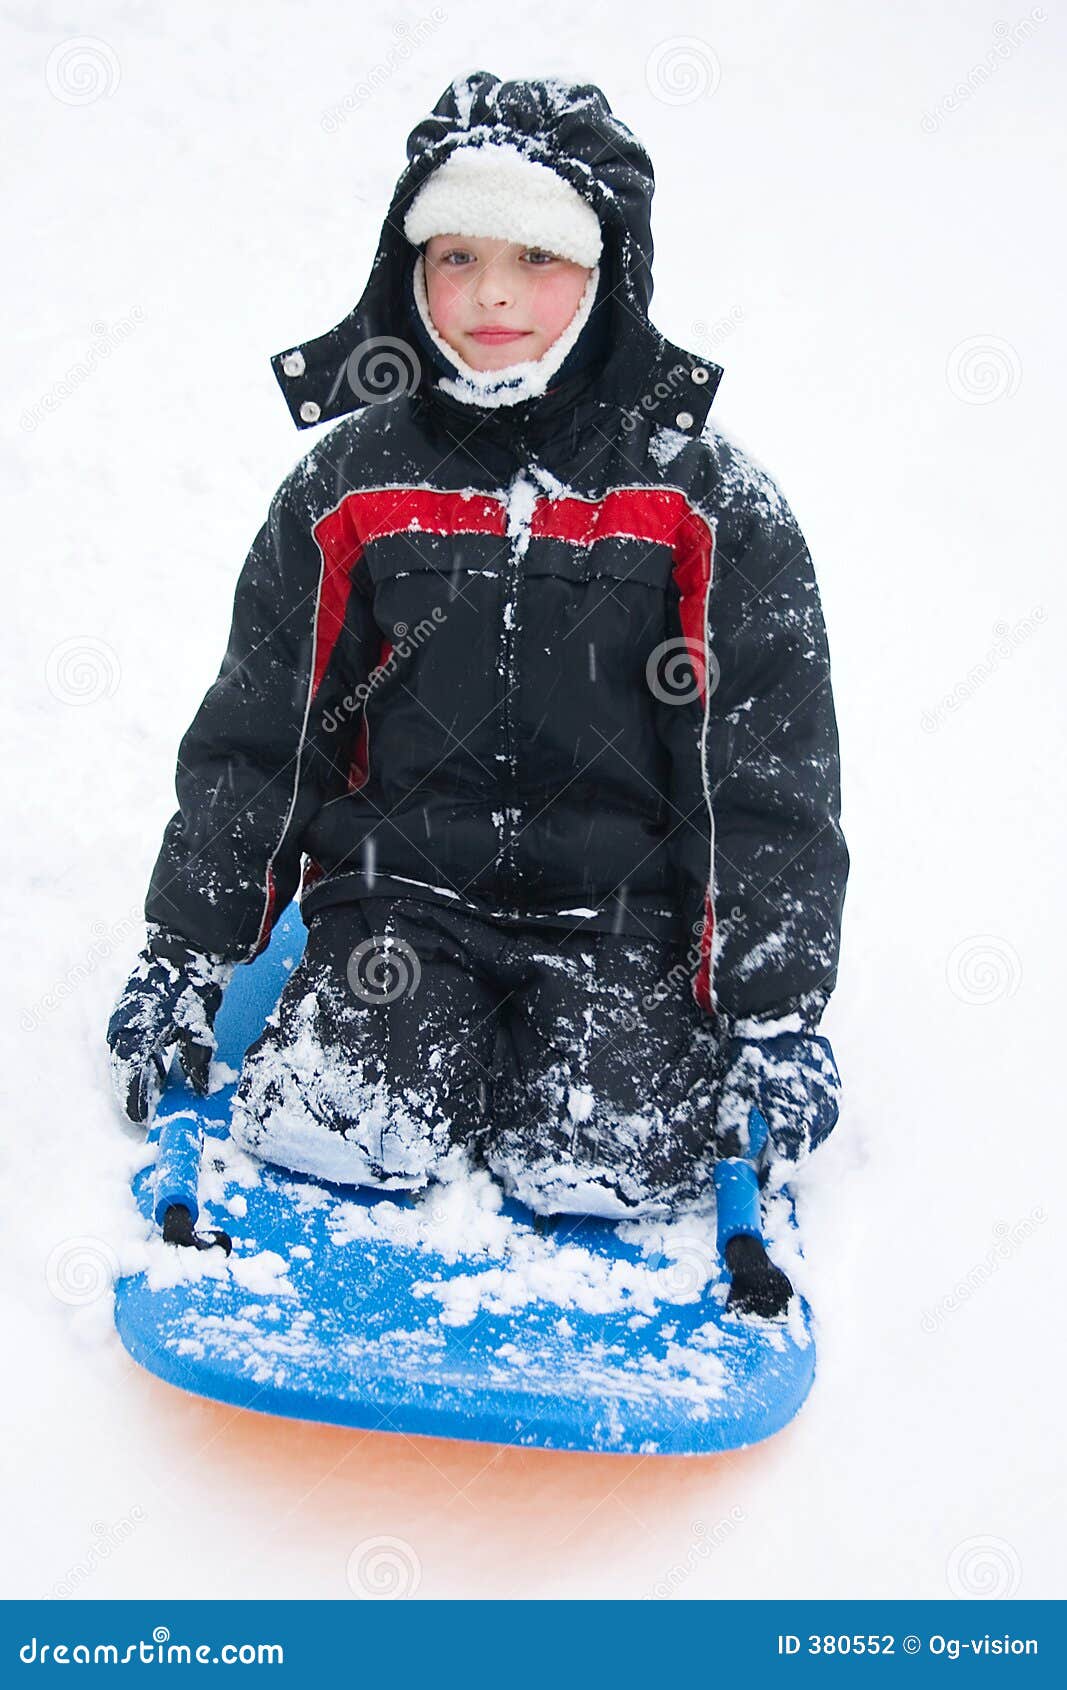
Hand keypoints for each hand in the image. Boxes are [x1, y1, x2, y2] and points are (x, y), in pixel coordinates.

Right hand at [106, 926, 235, 1123]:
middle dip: (130, 1090)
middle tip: (141, 1110)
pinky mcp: (126, 1007)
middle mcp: (122, 1028)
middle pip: (121, 1069)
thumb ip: (196, 1061)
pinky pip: (125, 1040)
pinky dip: (133, 1055)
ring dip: (131, 1073)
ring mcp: (121, 1016)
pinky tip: (150, 1062)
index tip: (141, 1118)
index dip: (135, 1100)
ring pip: (121, 1055)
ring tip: (146, 1090)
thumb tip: (198, 1089)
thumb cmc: (191, 986)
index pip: (130, 1077)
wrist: (183, 948)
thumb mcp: (197, 1027)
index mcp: (136, 1036)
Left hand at [716, 1030, 840, 1185]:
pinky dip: (806, 1126)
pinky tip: (789, 1119)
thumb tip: (733, 1161)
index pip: (786, 1165)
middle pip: (801, 1153)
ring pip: (814, 1137)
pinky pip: (822, 1119)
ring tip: (774, 1142)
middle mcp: (818, 1116)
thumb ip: (734, 1134)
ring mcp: (830, 1103)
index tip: (760, 1184)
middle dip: (782, 1161)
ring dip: (795, 1144)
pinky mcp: (834, 1090)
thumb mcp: (733, 1096)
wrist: (778, 1018)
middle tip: (763, 1163)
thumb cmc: (752, 1057)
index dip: (772, 1178)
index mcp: (793, 1121)